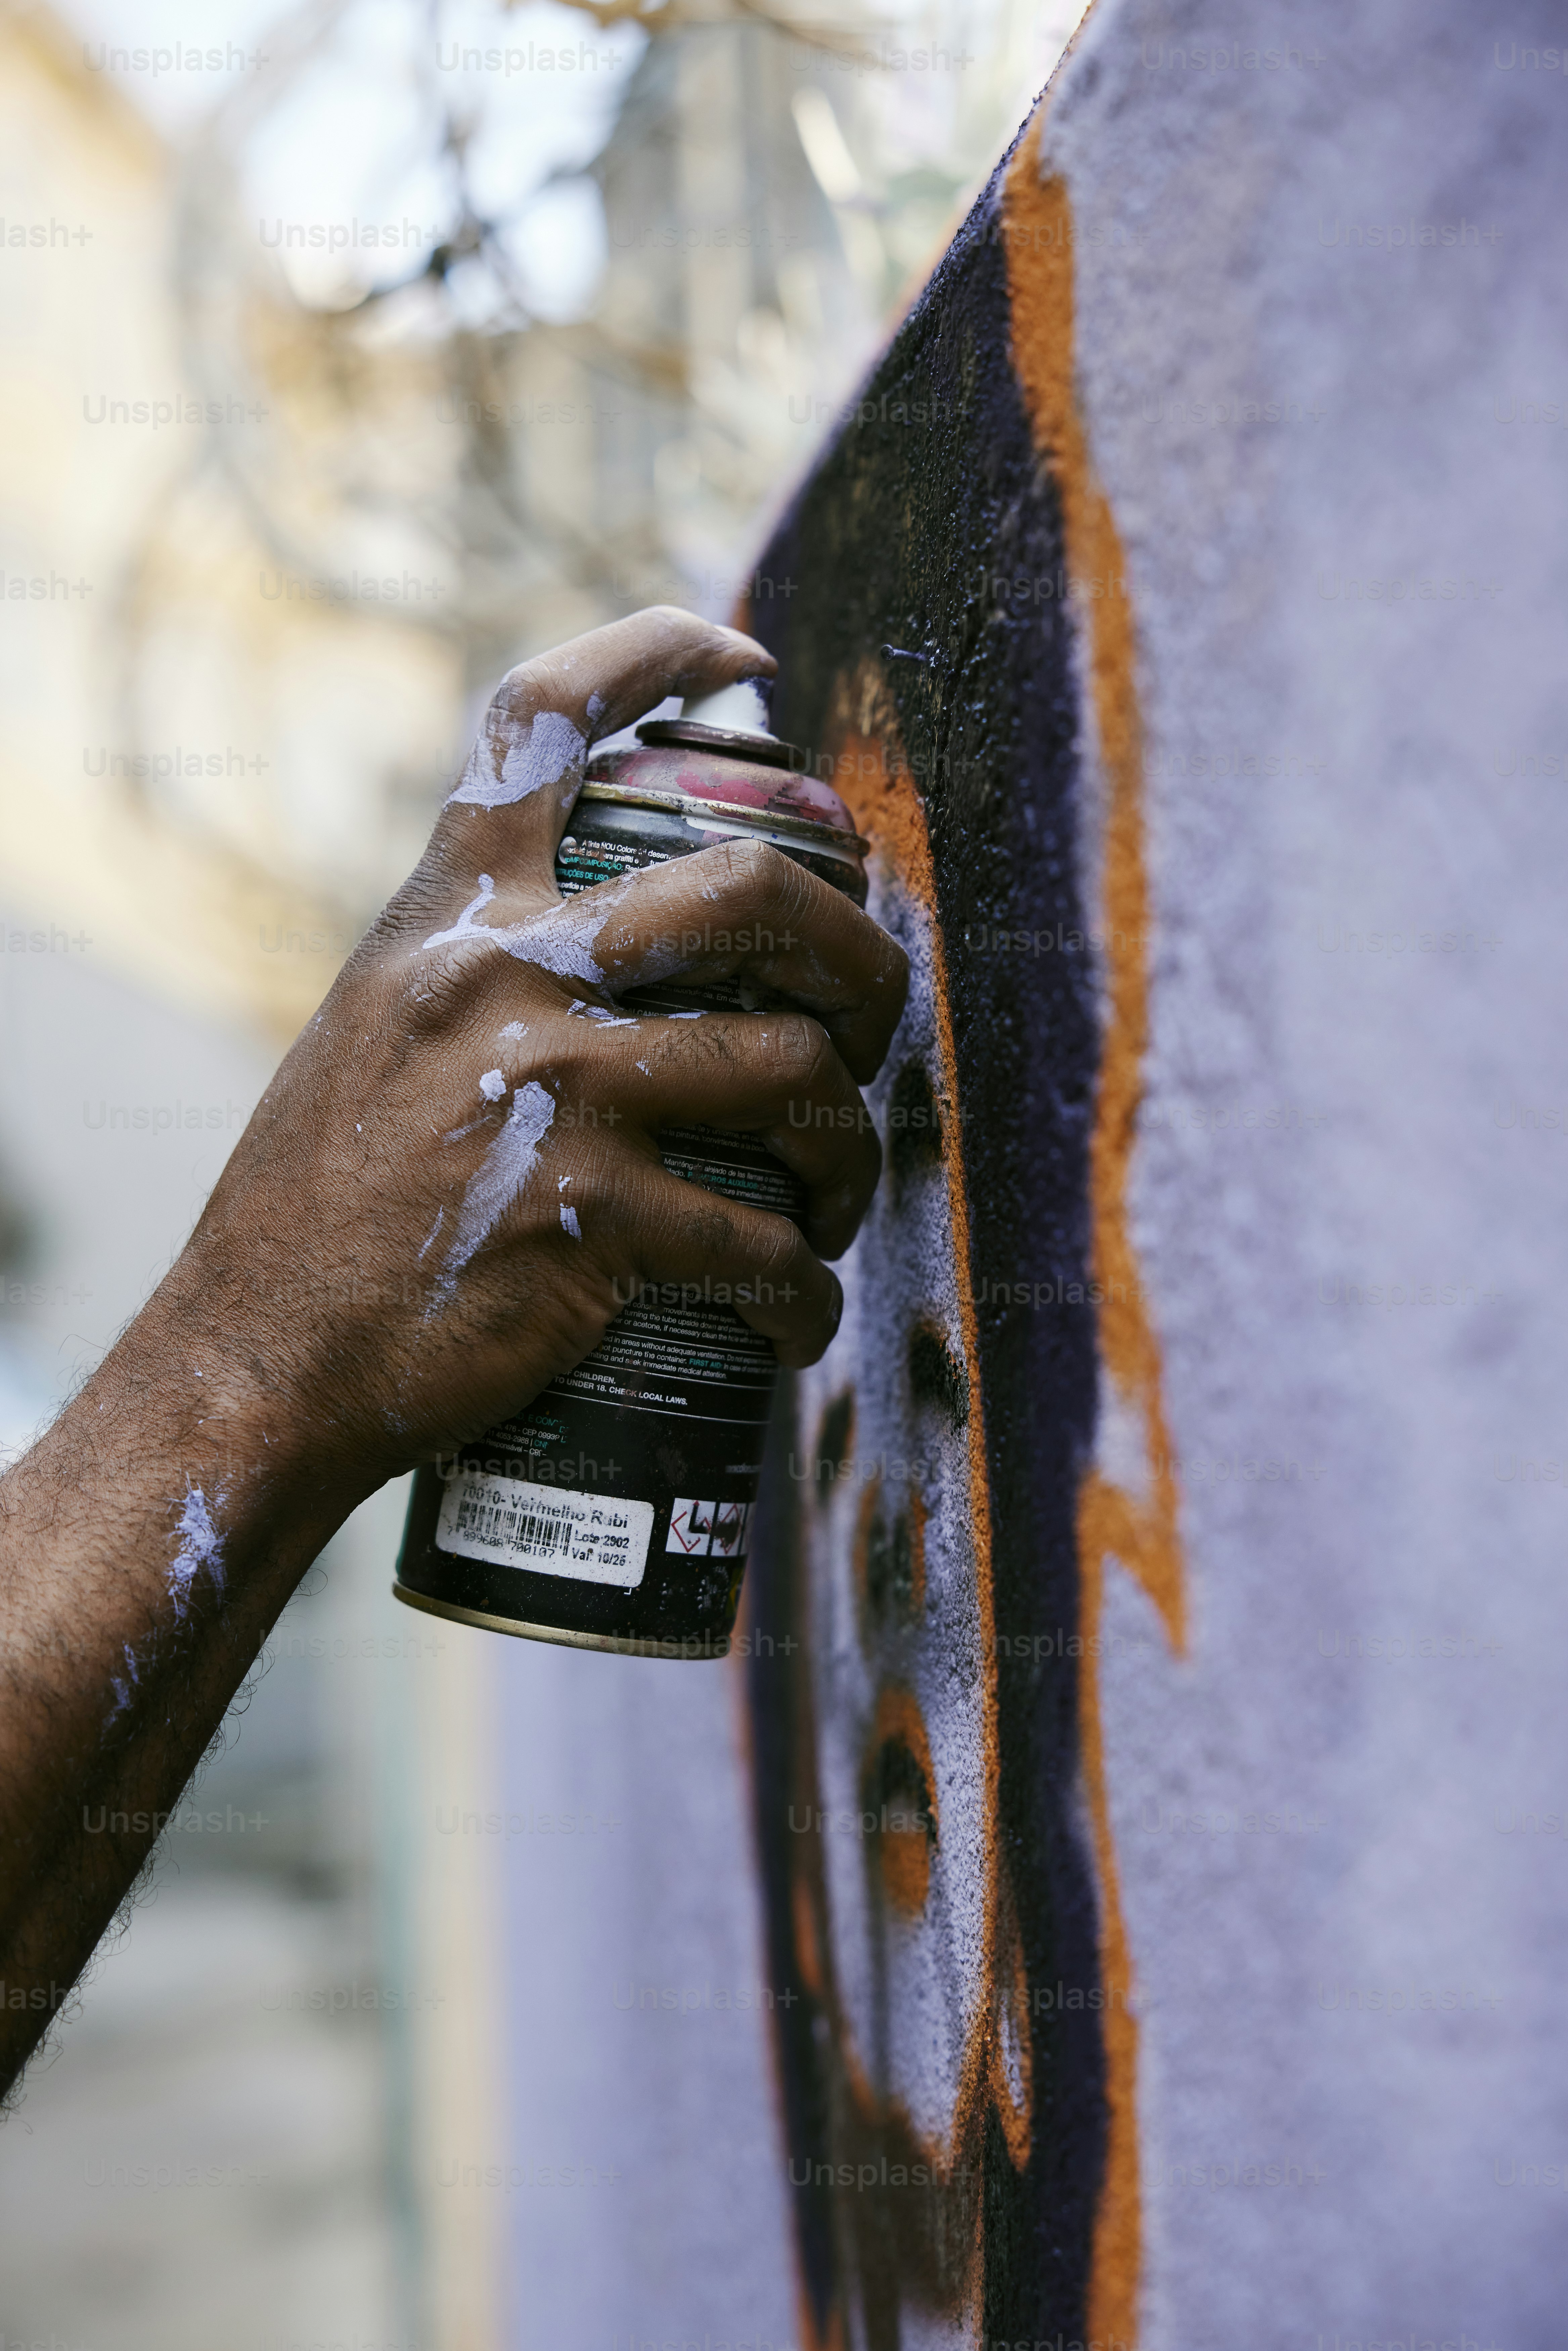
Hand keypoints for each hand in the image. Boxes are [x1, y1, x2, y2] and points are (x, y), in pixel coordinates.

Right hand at [168, 605, 908, 1504]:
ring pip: (790, 1072)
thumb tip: (622, 950)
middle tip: (874, 1025)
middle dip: (859, 958)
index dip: (657, 653)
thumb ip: (482, 973)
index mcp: (448, 918)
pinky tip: (795, 1318)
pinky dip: (805, 1292)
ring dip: (850, 1148)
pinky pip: (763, 1244)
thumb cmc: (324, 1210)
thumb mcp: (379, 1034)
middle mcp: (503, 977)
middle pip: (749, 891)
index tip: (746, 663)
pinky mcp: (591, 1227)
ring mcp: (553, 1096)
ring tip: (834, 1199)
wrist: (257, 1362)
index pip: (542, 719)